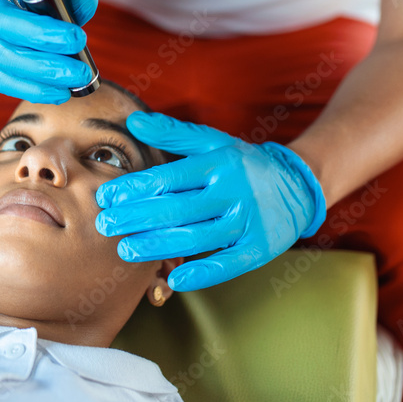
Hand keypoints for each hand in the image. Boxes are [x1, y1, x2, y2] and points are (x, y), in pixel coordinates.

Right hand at [0, 0, 98, 103]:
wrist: (0, 19)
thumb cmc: (30, 4)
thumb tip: (88, 2)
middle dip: (42, 35)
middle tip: (79, 40)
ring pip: (1, 56)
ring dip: (44, 69)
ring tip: (78, 74)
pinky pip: (2, 81)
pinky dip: (34, 88)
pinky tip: (60, 91)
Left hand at [94, 112, 326, 290]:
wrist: (298, 184)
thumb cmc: (243, 163)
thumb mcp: (213, 142)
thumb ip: (173, 134)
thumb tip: (134, 122)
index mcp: (218, 164)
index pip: (170, 178)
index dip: (135, 188)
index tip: (106, 197)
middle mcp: (233, 192)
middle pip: (177, 209)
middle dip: (136, 218)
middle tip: (105, 225)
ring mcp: (248, 221)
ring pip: (196, 237)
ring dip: (158, 246)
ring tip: (125, 250)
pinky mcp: (260, 248)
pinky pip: (228, 264)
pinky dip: (202, 274)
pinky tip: (174, 280)